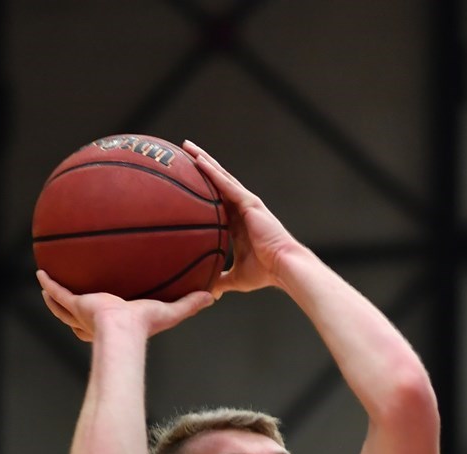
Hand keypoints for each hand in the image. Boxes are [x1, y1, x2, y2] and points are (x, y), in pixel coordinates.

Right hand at [36, 270, 214, 342]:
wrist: (124, 331)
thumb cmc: (145, 327)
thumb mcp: (170, 311)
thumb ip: (189, 303)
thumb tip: (213, 296)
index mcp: (114, 323)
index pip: (106, 321)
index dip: (102, 316)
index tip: (102, 306)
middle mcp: (94, 320)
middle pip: (78, 316)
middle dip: (71, 308)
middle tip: (68, 297)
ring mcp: (82, 313)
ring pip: (63, 307)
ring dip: (54, 298)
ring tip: (46, 287)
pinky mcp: (75, 304)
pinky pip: (59, 292)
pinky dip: (49, 284)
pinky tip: (40, 272)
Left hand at [183, 141, 301, 294]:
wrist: (284, 267)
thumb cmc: (265, 273)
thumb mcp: (236, 278)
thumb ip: (221, 281)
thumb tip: (209, 293)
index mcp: (237, 223)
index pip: (216, 201)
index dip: (202, 188)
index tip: (185, 180)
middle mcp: (241, 209)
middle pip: (216, 182)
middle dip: (200, 166)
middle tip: (182, 152)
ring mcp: (246, 203)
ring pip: (220, 176)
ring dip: (203, 160)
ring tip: (186, 147)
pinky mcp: (249, 202)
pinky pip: (226, 183)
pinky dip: (212, 171)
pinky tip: (198, 160)